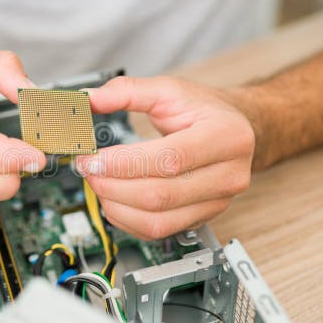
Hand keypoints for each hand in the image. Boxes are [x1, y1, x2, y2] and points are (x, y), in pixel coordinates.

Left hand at [75, 76, 253, 240]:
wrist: (234, 131)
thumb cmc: (204, 111)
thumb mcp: (170, 90)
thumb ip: (128, 91)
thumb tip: (90, 99)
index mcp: (226, 137)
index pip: (169, 159)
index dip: (123, 163)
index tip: (92, 158)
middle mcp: (228, 175)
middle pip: (160, 195)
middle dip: (113, 185)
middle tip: (88, 170)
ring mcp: (217, 202)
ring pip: (158, 221)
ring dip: (116, 207)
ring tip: (98, 184)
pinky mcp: (202, 218)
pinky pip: (159, 231)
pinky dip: (127, 220)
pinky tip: (114, 201)